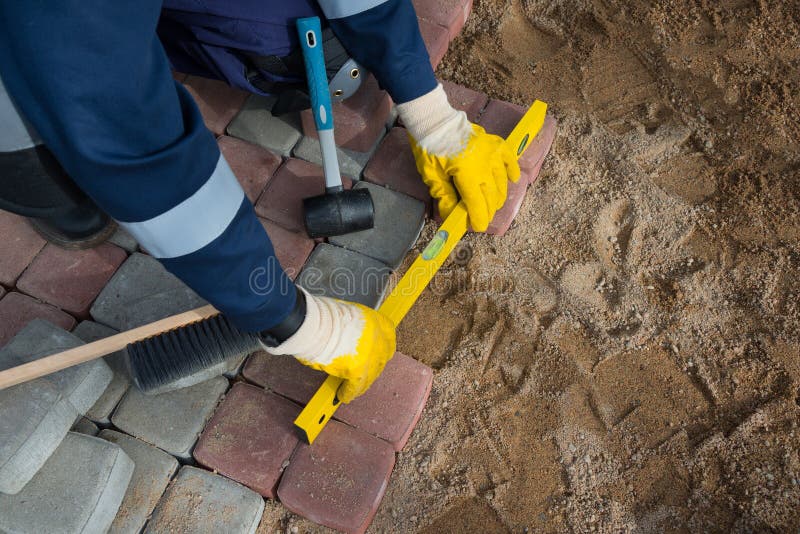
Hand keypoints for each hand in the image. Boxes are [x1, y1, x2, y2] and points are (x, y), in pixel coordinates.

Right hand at [261, 289, 395, 402]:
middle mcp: (377, 338)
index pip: (388, 337)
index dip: (381, 347)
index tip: (376, 353)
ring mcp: (370, 356)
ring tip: (351, 389)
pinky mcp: (357, 370)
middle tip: (362, 372)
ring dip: (361, 383)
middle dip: (372, 367)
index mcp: (375, 321)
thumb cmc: (322, 316)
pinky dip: (347, 392)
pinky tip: (342, 395)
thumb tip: (350, 339)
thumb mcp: (347, 314)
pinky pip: (355, 387)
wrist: (313, 323)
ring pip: (370, 376)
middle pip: (381, 359)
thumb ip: (355, 328)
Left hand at [398, 84, 520, 230]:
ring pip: (502, 182)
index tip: (477, 227)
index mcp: (468, 174)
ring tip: (492, 204)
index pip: (478, 204)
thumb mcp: (431, 175)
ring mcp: (493, 153)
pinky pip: (510, 160)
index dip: (478, 219)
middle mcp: (485, 165)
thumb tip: (451, 217)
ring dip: (498, 196)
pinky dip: (512, 171)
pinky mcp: (496, 143)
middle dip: (487, 211)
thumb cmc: (430, 147)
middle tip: (480, 218)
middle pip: (491, 196)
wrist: (435, 119)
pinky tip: (512, 179)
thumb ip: (444, 196)